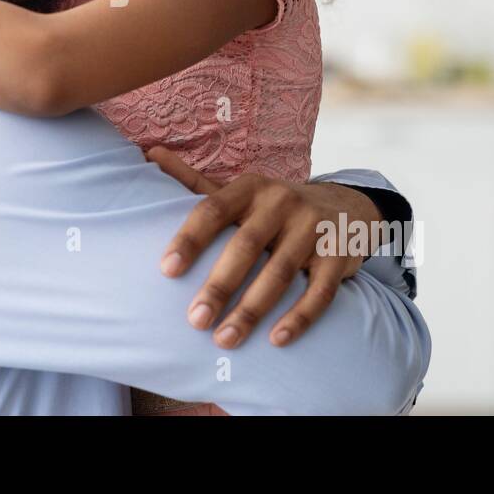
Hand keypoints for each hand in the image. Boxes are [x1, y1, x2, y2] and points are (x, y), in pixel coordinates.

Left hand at [148, 147, 379, 349]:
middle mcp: (282, 202)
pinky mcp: (339, 255)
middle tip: (195, 320)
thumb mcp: (240, 192)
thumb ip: (195, 181)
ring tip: (225, 340)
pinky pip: (319, 291)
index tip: (166, 271)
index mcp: (251, 187)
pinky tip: (276, 340)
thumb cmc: (273, 208)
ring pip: (279, 274)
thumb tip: (149, 153)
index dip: (189, 239)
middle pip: (245, 247)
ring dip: (251, 310)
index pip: (213, 210)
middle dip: (219, 286)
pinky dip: (298, 317)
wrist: (344, 208)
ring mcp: (313, 228)